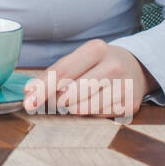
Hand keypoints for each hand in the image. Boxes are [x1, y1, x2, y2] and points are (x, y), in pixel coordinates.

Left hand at [22, 39, 155, 117]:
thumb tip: (29, 92)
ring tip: (75, 101)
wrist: (136, 67)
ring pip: (84, 108)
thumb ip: (54, 73)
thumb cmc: (98, 64)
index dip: (42, 88)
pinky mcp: (130, 104)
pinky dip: (90, 113)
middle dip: (56, 101)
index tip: (28, 102)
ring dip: (72, 108)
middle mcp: (113, 65)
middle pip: (72, 92)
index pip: (62, 71)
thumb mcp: (79, 59)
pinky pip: (98, 116)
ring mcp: (124, 86)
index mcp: (96, 49)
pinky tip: (94, 103)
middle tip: (53, 104)